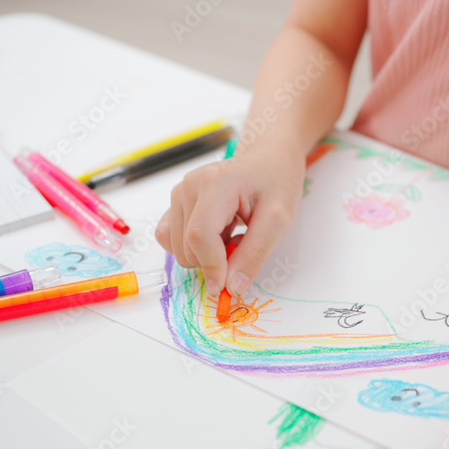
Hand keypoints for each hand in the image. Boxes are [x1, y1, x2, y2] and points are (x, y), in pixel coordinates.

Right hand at [155, 143, 304, 296]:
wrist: (268, 160)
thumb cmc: (276, 183)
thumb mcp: (278, 221)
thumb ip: (254, 254)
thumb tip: (232, 288)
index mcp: (215, 184)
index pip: (200, 236)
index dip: (212, 267)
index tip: (228, 287)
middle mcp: (189, 186)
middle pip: (187, 248)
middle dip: (214, 261)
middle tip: (243, 243)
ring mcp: (178, 194)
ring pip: (178, 249)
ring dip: (206, 254)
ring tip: (232, 234)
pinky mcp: (175, 203)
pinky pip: (170, 239)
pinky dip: (193, 248)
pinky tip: (217, 235)